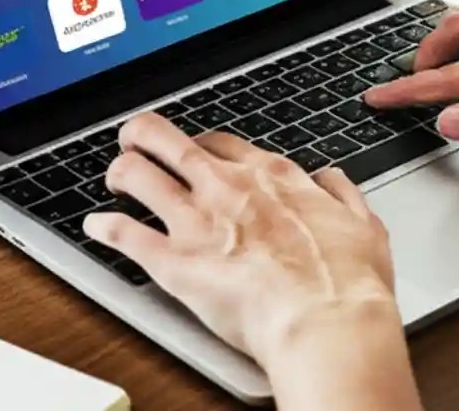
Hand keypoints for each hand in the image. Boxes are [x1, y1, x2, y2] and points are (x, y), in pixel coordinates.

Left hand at [83, 115, 420, 410]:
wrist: (328, 322)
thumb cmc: (348, 282)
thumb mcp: (363, 224)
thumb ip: (341, 195)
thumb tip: (330, 180)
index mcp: (270, 177)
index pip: (221, 143)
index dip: (201, 144)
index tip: (195, 151)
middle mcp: (226, 188)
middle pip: (168, 142)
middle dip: (143, 135)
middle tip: (134, 140)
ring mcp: (196, 222)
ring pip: (137, 176)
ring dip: (119, 173)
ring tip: (114, 178)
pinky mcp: (174, 263)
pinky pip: (123, 235)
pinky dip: (103, 228)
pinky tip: (95, 227)